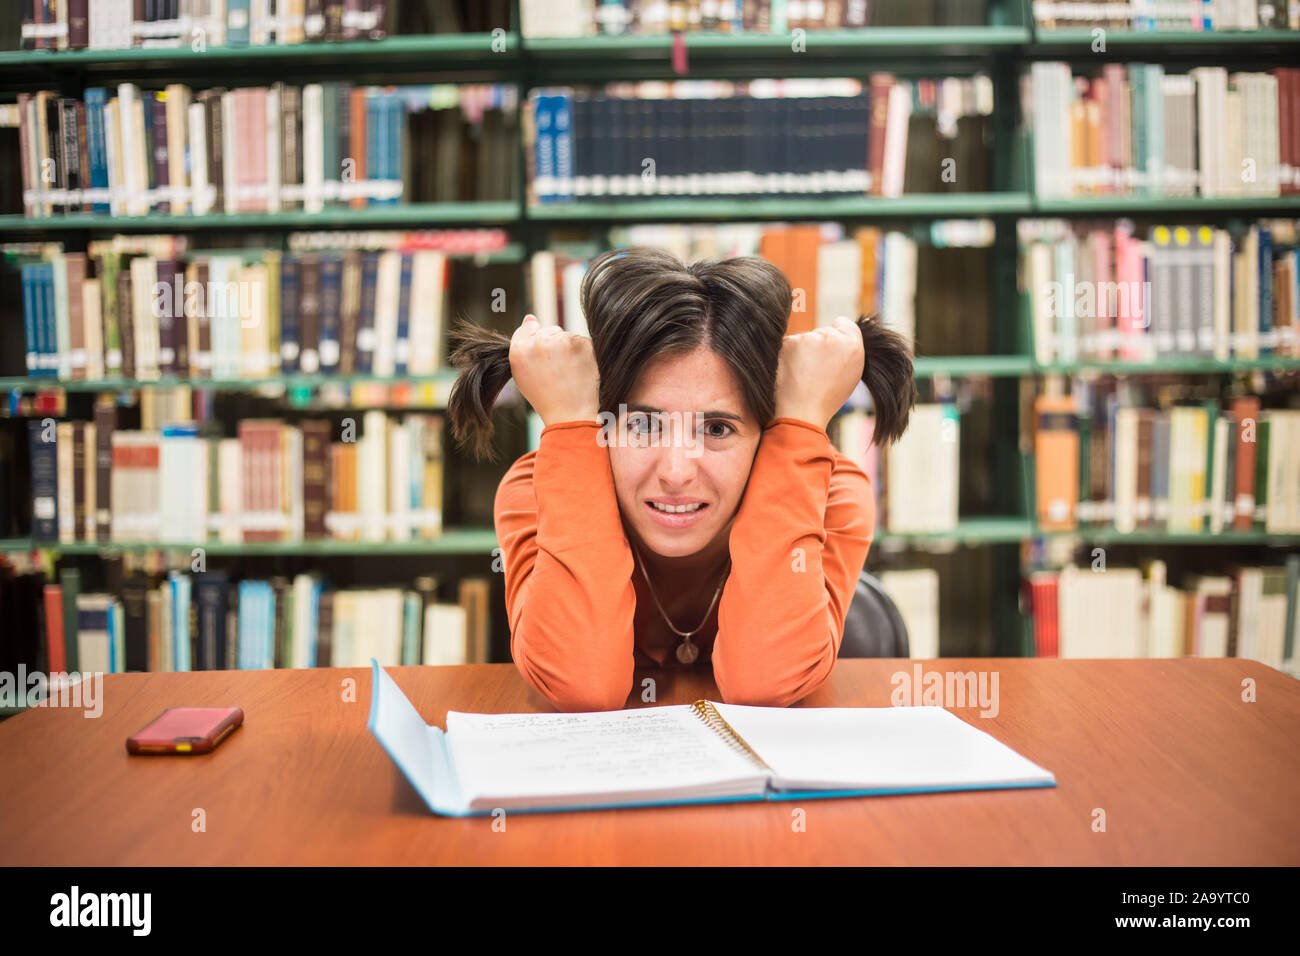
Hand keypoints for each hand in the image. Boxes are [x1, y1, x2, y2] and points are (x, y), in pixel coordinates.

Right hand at [509, 314, 600, 426]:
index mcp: (520, 349)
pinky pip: (580, 341)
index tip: (542, 359)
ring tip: (567, 372)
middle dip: (552, 345)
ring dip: (567, 348)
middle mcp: (539, 342)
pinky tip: (578, 369)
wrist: (570, 414)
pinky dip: (581, 352)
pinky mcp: (582, 343)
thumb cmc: (544, 396)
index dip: (536, 343)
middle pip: (548, 330)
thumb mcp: (522, 374)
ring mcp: (562, 341)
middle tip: (556, 370)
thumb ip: (523, 344)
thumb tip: (531, 318)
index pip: (528, 328)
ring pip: (565, 335)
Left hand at [772, 316, 865, 431]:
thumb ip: (848, 348)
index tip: (831, 354)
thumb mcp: (851, 373)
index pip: (843, 324)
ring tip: (805, 373)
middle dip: (819, 345)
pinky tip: (793, 371)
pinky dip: (789, 354)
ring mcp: (810, 338)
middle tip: (817, 370)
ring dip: (803, 350)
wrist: (803, 412)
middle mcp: (833, 338)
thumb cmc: (828, 396)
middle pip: (823, 331)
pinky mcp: (790, 342)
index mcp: (853, 345)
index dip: (837, 338)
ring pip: (806, 337)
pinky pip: (790, 343)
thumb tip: (838, 329)